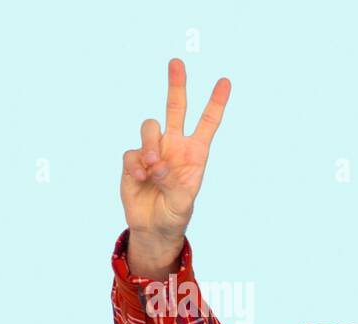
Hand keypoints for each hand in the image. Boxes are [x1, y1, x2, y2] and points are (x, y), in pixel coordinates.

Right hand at [120, 58, 229, 272]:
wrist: (153, 227)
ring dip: (151, 145)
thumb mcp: (183, 203)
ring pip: (150, 126)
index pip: (208, 123)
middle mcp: (175, 146)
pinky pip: (132, 152)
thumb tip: (157, 163)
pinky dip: (137, 165)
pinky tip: (142, 179)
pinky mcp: (133, 159)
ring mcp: (153, 150)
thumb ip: (173, 182)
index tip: (225, 81)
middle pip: (175, 108)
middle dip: (177, 85)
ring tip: (155, 168)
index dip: (216, 102)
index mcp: (196, 153)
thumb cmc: (175, 214)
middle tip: (177, 62)